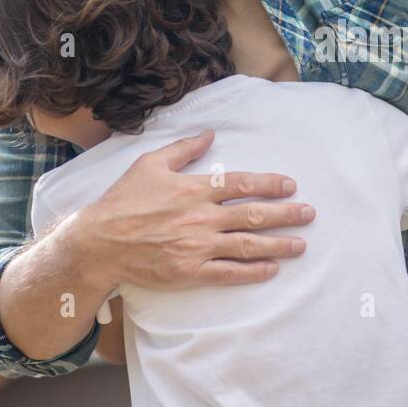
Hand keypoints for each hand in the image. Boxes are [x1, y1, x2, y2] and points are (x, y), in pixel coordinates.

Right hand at [72, 129, 313, 289]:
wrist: (98, 242)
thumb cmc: (123, 200)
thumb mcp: (150, 163)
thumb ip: (183, 148)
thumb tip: (210, 133)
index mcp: (193, 189)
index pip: (241, 183)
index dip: (269, 183)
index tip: (290, 185)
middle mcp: (200, 218)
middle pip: (253, 215)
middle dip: (286, 214)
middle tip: (309, 214)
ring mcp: (197, 247)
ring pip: (247, 245)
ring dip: (278, 244)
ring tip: (301, 244)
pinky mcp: (189, 272)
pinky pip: (228, 273)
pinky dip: (252, 272)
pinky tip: (272, 269)